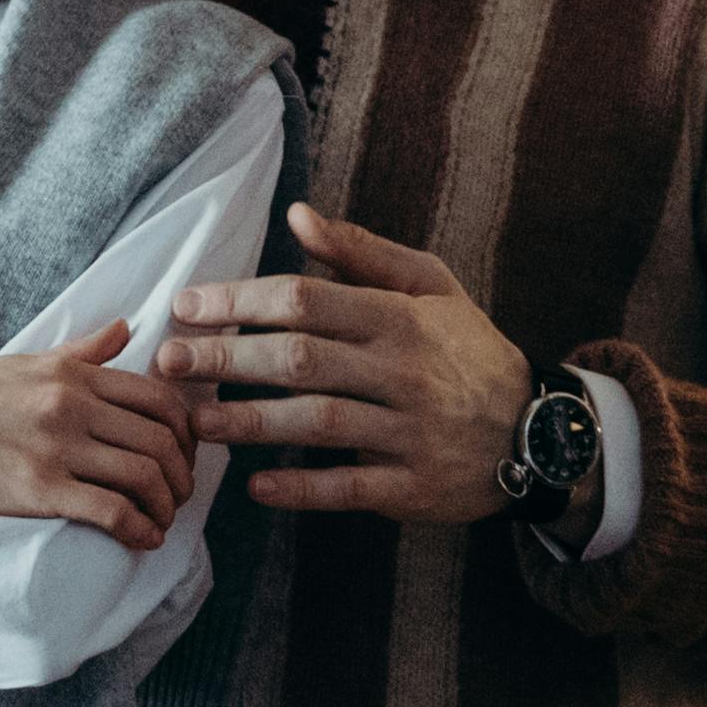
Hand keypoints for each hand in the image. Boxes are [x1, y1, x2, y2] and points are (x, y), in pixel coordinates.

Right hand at [0, 321, 192, 553]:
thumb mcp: (25, 361)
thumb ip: (82, 351)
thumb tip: (125, 327)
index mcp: (73, 375)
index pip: (158, 397)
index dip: (186, 430)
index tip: (185, 453)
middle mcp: (72, 406)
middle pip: (161, 440)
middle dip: (183, 474)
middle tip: (180, 493)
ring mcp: (58, 448)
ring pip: (145, 476)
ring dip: (166, 505)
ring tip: (163, 519)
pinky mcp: (41, 490)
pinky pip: (112, 511)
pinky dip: (140, 529)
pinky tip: (144, 539)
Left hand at [155, 208, 533, 523]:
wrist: (536, 429)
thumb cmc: (466, 348)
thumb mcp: (430, 286)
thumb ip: (360, 253)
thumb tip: (296, 215)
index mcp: (399, 317)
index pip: (306, 301)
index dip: (240, 302)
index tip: (188, 307)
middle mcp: (403, 372)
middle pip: (301, 360)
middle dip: (228, 359)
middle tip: (169, 363)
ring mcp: (410, 432)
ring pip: (318, 423)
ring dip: (251, 423)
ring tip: (197, 423)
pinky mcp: (413, 486)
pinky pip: (349, 488)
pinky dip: (301, 491)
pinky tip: (255, 486)